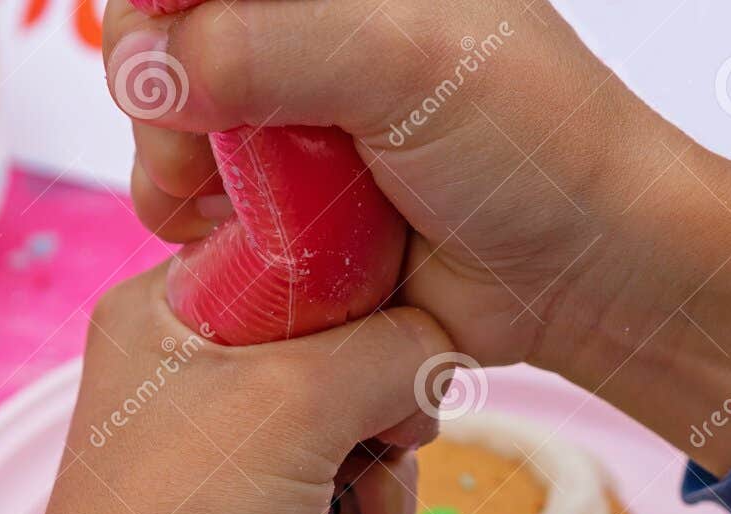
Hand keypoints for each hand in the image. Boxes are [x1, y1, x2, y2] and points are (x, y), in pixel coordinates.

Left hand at [0, 266, 450, 513]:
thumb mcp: (296, 397)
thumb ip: (393, 347)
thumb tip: (438, 349)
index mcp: (175, 314)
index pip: (300, 264)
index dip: (361, 298)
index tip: (389, 336)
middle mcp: (205, 386)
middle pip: (356, 366)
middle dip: (380, 426)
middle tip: (359, 451)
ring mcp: (240, 474)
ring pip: (375, 457)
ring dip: (375, 508)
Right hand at [103, 0, 730, 474]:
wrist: (585, 272)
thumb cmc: (531, 146)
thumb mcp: (403, 60)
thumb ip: (266, 46)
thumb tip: (145, 68)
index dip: (162, 16)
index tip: (165, 72)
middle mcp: (309, 39)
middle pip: (168, 48)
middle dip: (167, 105)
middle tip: (204, 157)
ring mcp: (298, 124)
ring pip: (176, 133)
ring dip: (180, 177)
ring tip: (226, 213)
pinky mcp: (294, 205)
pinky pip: (210, 211)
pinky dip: (206, 234)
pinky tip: (242, 250)